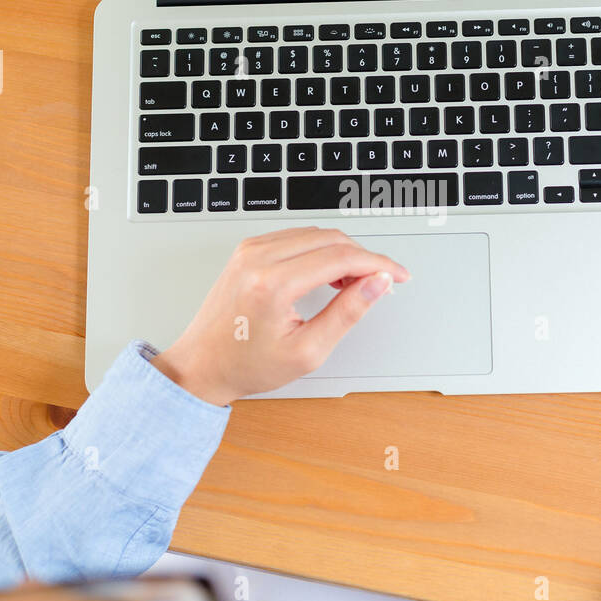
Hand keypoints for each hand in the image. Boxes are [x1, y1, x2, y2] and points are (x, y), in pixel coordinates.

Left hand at [150, 228, 409, 405]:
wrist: (202, 365)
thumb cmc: (246, 365)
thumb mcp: (308, 351)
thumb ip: (347, 312)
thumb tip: (377, 283)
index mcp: (273, 284)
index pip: (341, 257)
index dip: (378, 264)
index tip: (398, 275)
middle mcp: (258, 258)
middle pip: (331, 239)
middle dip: (363, 257)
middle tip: (380, 282)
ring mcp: (250, 250)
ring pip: (315, 234)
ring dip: (343, 253)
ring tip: (354, 283)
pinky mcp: (247, 250)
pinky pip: (296, 237)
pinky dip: (320, 250)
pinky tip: (328, 274)